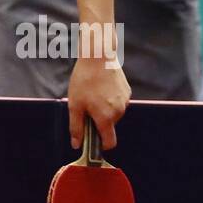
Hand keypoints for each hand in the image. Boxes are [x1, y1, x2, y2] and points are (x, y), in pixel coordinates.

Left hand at [67, 33, 130, 149]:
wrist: (98, 56)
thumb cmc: (84, 80)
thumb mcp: (74, 104)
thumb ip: (76, 127)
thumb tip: (77, 144)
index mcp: (106, 118)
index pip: (110, 143)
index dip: (101, 145)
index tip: (93, 140)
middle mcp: (119, 112)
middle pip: (110, 126)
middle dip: (99, 122)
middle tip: (86, 107)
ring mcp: (125, 101)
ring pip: (114, 114)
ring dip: (104, 109)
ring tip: (93, 93)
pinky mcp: (127, 91)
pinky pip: (118, 102)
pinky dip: (110, 99)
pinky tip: (101, 87)